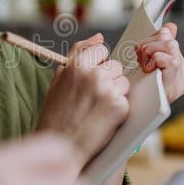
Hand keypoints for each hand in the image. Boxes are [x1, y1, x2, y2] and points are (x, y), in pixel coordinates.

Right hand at [36, 34, 129, 167]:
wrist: (61, 147)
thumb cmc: (57, 114)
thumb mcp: (59, 79)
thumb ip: (78, 54)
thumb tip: (98, 37)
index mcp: (76, 65)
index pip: (100, 48)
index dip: (97, 64)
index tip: (91, 78)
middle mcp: (92, 74)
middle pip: (115, 66)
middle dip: (109, 79)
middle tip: (93, 99)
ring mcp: (107, 90)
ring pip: (123, 81)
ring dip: (116, 93)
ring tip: (97, 109)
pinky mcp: (119, 107)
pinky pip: (126, 99)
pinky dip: (119, 109)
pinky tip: (104, 118)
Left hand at [136, 23, 183, 102]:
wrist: (136, 114)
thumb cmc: (140, 92)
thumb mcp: (146, 64)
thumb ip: (157, 45)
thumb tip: (171, 27)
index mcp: (178, 66)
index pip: (169, 38)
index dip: (153, 39)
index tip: (142, 50)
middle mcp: (183, 73)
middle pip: (170, 41)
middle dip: (149, 45)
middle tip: (140, 58)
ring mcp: (182, 79)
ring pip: (170, 46)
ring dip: (150, 51)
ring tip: (144, 64)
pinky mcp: (178, 84)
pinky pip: (169, 61)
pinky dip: (155, 61)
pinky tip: (149, 70)